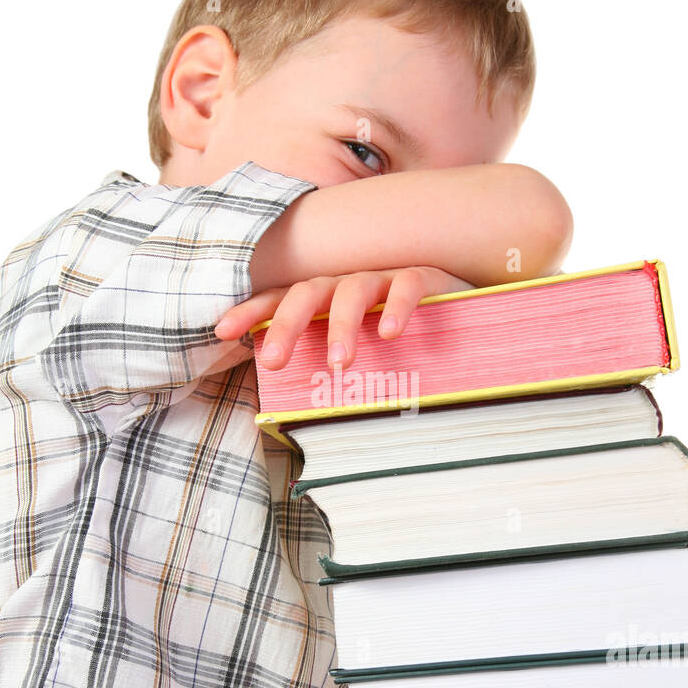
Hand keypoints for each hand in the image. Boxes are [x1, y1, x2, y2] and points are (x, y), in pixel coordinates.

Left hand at [214, 266, 475, 369]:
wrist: (466, 314)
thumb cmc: (404, 341)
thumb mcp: (362, 355)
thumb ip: (327, 369)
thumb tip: (282, 410)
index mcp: (328, 299)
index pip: (281, 300)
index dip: (251, 312)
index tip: (221, 331)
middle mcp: (351, 283)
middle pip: (309, 292)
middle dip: (287, 325)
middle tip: (274, 361)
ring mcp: (387, 277)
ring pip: (354, 289)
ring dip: (341, 325)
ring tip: (339, 364)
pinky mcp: (427, 277)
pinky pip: (408, 285)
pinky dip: (398, 308)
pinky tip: (391, 334)